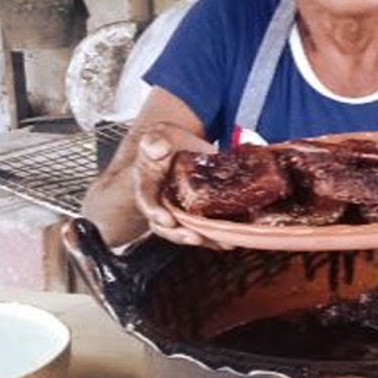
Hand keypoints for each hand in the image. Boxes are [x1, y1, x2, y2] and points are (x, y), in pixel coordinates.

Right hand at [131, 123, 231, 248]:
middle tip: (195, 237)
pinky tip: (231, 239)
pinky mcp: (195, 214)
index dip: (155, 213)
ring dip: (203, 239)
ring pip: (186, 232)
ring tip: (221, 242)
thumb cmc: (167, 141)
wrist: (181, 146)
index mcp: (147, 185)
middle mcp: (160, 204)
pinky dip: (216, 237)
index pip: (146, 202)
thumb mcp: (160, 136)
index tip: (167, 220)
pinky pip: (203, 229)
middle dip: (180, 234)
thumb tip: (158, 149)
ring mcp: (178, 211)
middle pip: (165, 226)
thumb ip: (155, 142)